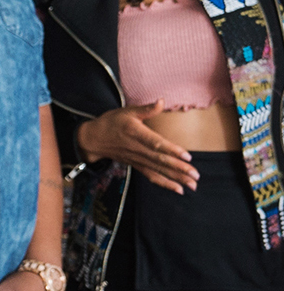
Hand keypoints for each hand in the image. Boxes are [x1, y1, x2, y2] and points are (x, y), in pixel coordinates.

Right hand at [77, 102, 197, 193]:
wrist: (93, 139)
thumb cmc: (111, 122)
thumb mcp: (126, 111)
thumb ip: (146, 109)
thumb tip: (162, 101)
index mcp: (135, 133)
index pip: (155, 143)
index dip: (171, 150)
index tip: (187, 156)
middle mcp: (136, 149)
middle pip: (160, 160)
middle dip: (179, 169)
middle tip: (195, 175)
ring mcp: (137, 159)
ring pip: (158, 170)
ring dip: (176, 178)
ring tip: (193, 184)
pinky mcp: (136, 165)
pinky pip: (152, 176)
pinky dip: (165, 184)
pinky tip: (178, 189)